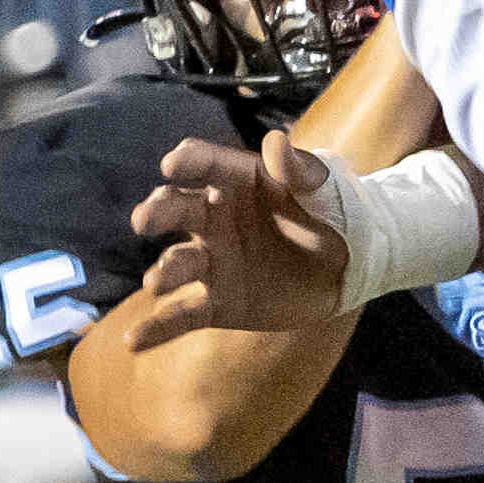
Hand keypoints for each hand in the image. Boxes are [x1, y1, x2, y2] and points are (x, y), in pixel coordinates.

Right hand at [123, 128, 352, 344]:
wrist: (349, 267)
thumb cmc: (331, 213)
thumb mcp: (321, 188)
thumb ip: (298, 169)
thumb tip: (274, 141)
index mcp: (234, 182)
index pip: (203, 164)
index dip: (186, 162)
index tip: (174, 165)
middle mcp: (213, 219)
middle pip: (176, 209)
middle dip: (157, 212)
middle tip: (144, 220)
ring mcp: (212, 262)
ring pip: (178, 263)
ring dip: (164, 272)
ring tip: (157, 283)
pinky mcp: (218, 303)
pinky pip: (184, 316)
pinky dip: (158, 328)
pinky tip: (135, 341)